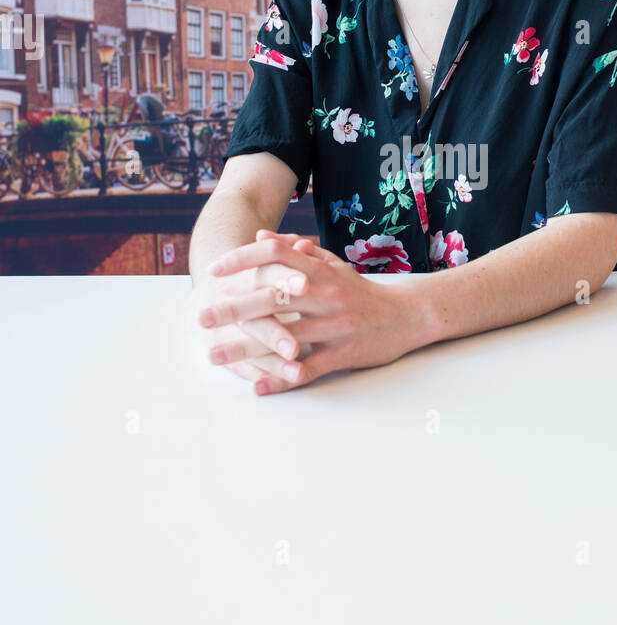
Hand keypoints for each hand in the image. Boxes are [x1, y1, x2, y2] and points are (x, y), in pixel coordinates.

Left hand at [203, 229, 422, 391]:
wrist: (408, 316)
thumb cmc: (361, 291)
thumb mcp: (332, 265)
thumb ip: (297, 252)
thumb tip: (260, 237)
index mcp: (321, 271)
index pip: (277, 256)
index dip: (243, 260)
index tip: (215, 271)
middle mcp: (327, 295)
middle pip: (274, 298)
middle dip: (234, 308)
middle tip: (202, 315)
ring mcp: (336, 326)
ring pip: (285, 338)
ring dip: (247, 349)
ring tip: (216, 355)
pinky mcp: (345, 354)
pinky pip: (309, 370)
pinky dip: (282, 380)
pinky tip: (257, 387)